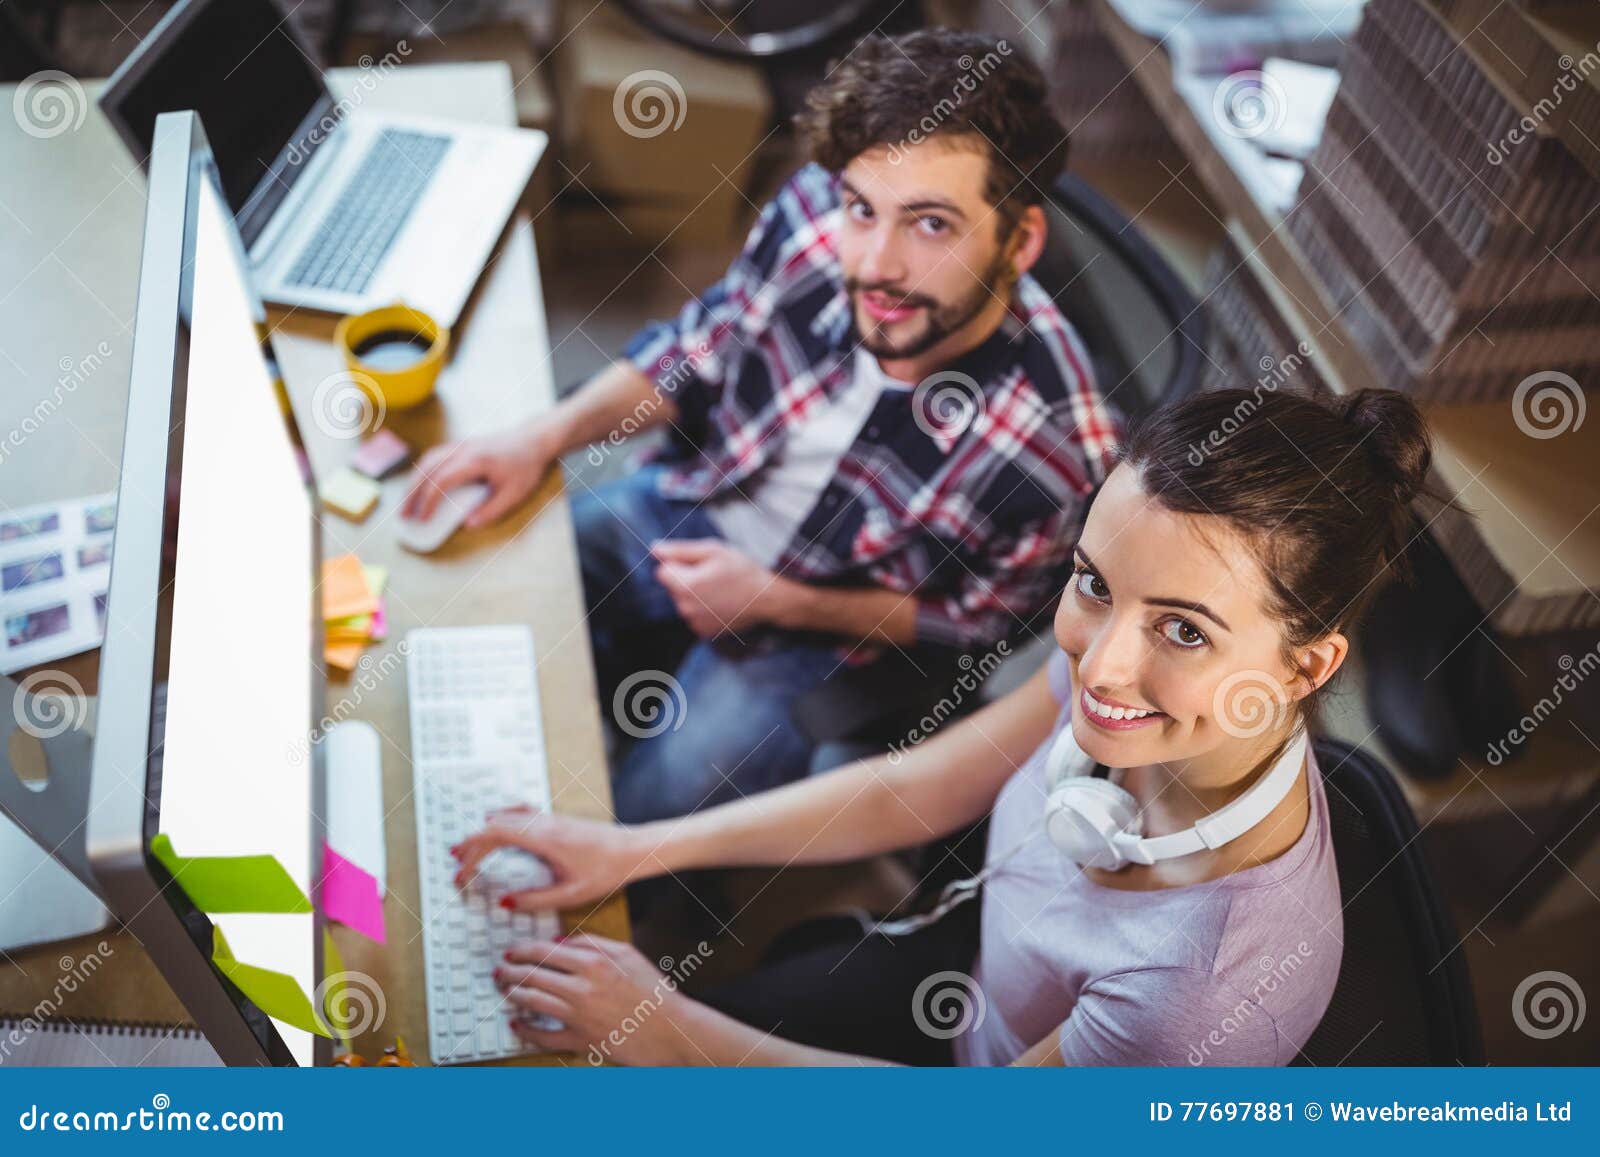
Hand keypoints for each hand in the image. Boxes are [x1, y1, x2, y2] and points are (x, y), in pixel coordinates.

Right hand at [401, 422, 559, 527]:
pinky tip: (420, 485)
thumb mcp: (514, 494)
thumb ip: (491, 511)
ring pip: (427, 460)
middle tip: (402, 514)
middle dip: (411, 492)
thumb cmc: (526, 466)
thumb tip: (467, 524)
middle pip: (427, 468)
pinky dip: (423, 471)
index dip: (429, 500)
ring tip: (407, 502)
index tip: (423, 518)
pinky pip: (434, 456)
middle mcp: (463, 449)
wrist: (533, 439)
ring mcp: (460, 445)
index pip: (442, 480)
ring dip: (413, 481)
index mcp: (475, 461)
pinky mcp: (461, 445)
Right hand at [450, 805, 654, 910]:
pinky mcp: (556, 820)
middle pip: (495, 824)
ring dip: (484, 831)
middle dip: (471, 844)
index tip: (462, 874)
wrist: (634, 849)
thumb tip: (502, 902)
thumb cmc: (607, 872)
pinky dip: (502, 820)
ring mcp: (550, 818)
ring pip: (507, 816)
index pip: (494, 835)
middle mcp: (543, 822)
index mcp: (543, 838)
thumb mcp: (571, 894)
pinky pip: (520, 813)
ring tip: (467, 848)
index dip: (472, 852)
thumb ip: (535, 900)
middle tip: (455, 864)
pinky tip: (496, 824)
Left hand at [495, 934, 702, 1064]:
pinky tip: (516, 1025)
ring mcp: (579, 1016)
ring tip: (503, 990)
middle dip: (509, 972)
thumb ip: (593, 943)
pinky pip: (544, 1037)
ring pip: (533, 1002)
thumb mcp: (628, 955)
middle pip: (532, 976)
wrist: (672, 1030)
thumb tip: (561, 942)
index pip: (545, 952)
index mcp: (594, 962)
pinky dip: (525, 1031)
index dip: (522, 951)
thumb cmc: (653, 992)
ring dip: (512, 995)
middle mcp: (582, 988)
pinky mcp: (580, 1041)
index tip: (512, 952)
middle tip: (499, 970)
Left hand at [651, 539, 791, 636]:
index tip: (700, 563)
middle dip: (686, 579)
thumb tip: (654, 549)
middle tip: (713, 574)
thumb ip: (679, 550)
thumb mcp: (712, 551)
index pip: (662, 571)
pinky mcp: (703, 631)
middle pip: (672, 587)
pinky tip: (721, 602)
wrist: (767, 598)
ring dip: (694, 594)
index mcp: (686, 586)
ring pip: (682, 601)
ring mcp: (694, 623)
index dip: (679, 563)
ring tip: (719, 589)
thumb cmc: (742, 570)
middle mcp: (686, 608)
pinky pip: (693, 614)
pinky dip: (702, 608)